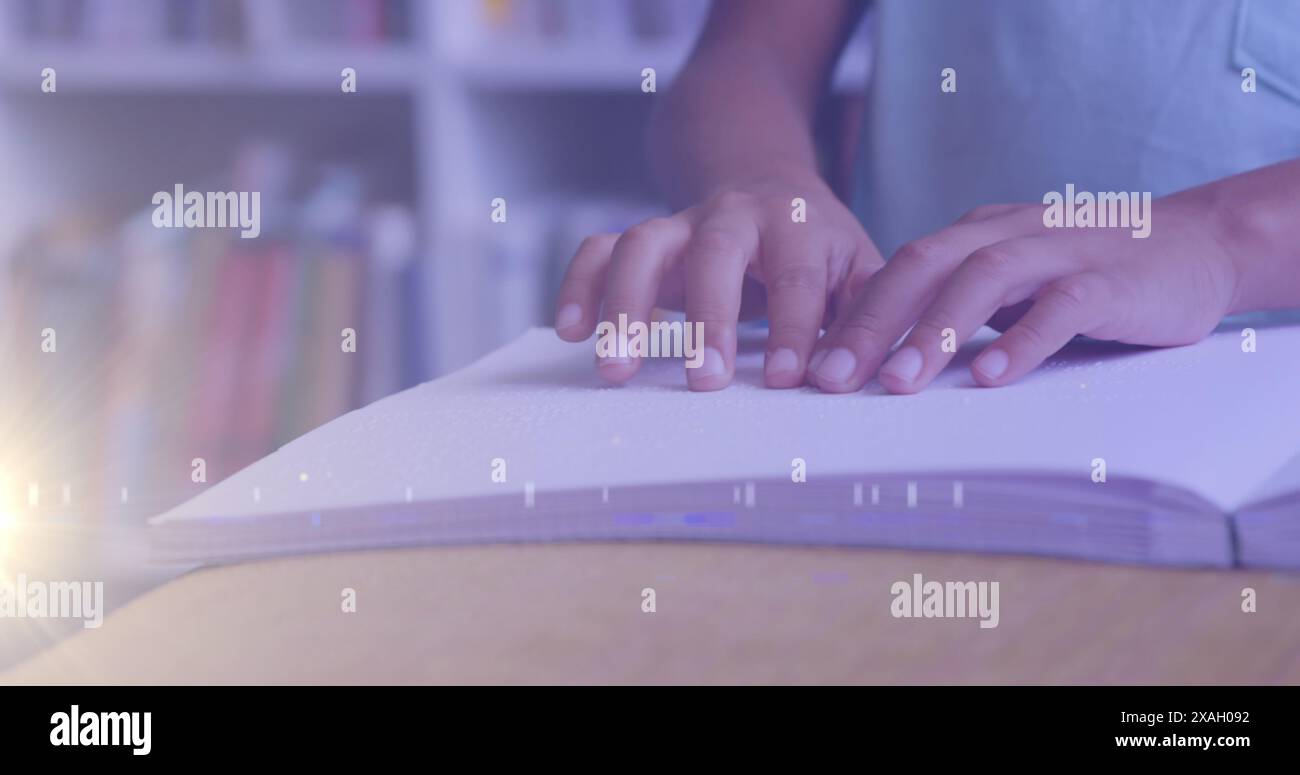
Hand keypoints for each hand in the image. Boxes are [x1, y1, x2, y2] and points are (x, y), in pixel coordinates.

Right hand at [554, 171, 883, 389]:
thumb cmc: (818, 248)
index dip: (792, 328)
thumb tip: (850, 374)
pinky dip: (580, 284)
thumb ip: (863, 317)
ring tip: (615, 368)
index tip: (785, 379)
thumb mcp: (858, 270)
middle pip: (713, 253)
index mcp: (796, 225)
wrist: (770, 189)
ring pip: (642, 245)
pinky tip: (572, 329)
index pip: (795, 277)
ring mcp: (680, 225)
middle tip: (703, 380)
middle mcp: (734, 217)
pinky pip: (600, 249)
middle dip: (707, 318)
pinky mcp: (644, 240)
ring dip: (624, 305)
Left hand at [809, 191, 1240, 393]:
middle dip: (873, 323)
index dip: (853, 316)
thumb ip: (960, 305)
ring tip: (898, 382)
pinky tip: (991, 377)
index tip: (812, 366)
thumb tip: (885, 357)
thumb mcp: (1013, 282)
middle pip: (925, 266)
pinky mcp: (1111, 279)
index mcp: (977, 234)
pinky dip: (1022, 340)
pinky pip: (1060, 306)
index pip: (900, 270)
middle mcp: (1009, 232)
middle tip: (832, 377)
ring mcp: (1061, 250)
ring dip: (936, 330)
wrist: (1198, 242)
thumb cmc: (1088, 273)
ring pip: (984, 278)